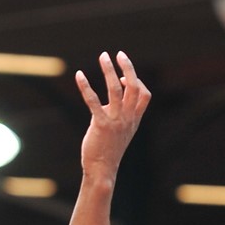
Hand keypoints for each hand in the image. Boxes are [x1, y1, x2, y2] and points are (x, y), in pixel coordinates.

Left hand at [75, 51, 151, 184]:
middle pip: (133, 86)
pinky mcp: (101, 124)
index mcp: (134, 119)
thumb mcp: (121, 131)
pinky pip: (93, 101)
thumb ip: (120, 114)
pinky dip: (86, 86)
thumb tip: (111, 99)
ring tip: (103, 56)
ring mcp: (115, 121)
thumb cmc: (109, 150)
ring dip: (109, 70)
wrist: (102, 170)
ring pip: (116, 89)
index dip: (137, 82)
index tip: (124, 76)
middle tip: (119, 54)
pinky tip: (79, 75)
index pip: (144, 94)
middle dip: (127, 67)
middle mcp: (128, 118)